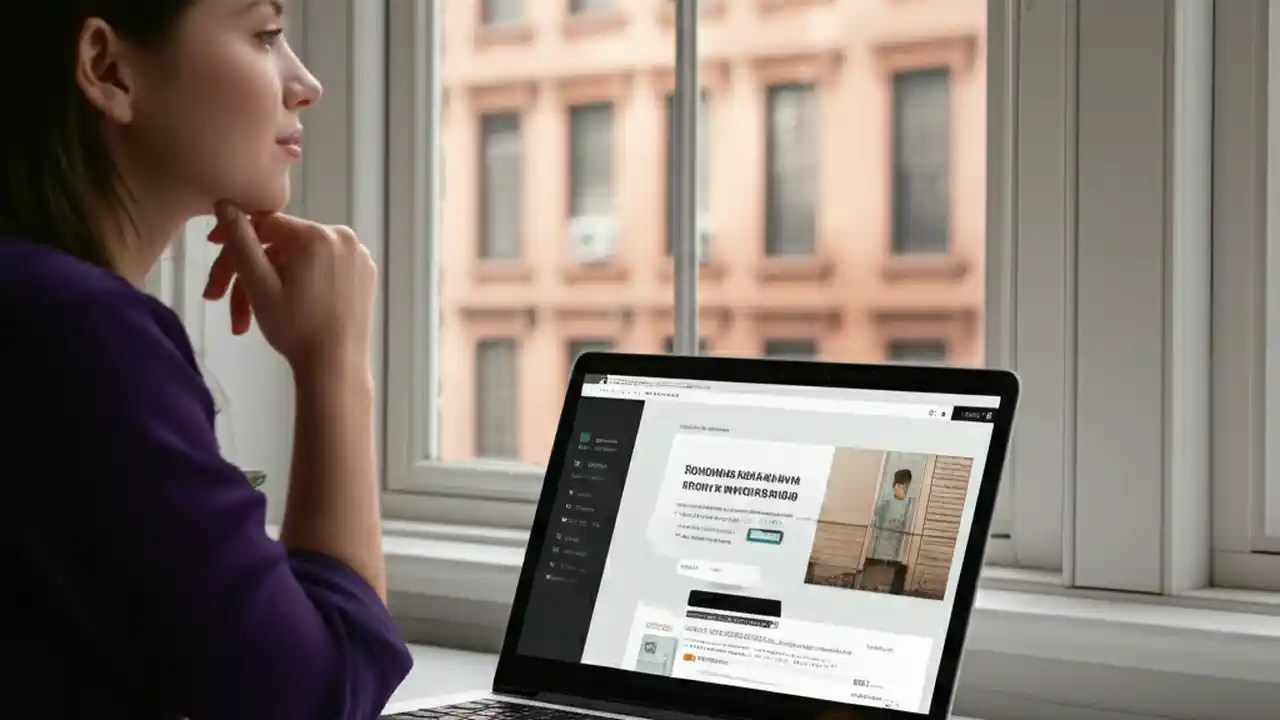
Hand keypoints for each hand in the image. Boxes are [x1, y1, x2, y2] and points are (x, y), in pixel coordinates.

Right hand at [202, 201, 375, 376]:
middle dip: (247, 274)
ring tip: (244, 321)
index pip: (264, 223)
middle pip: (279, 246)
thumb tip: (225, 202)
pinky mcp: (364, 274)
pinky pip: (320, 268)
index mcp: (317, 235)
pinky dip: (297, 284)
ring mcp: (357, 256)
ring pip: (297, 260)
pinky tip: (281, 309)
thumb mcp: (258, 284)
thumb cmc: (295, 328)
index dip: (233, 235)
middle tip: (219, 301)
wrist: (336, 367)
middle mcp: (343, 237)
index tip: (210, 248)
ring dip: (267, 285)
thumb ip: (239, 240)